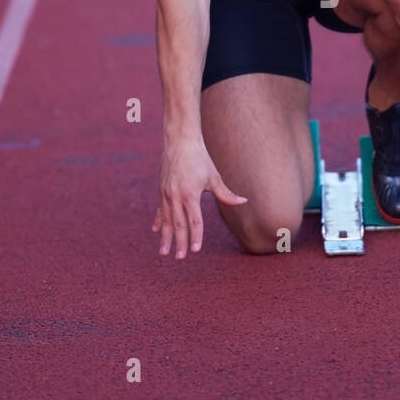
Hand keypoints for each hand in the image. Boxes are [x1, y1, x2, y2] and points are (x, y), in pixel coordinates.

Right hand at [152, 137, 246, 257]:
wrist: (180, 141)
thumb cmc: (200, 158)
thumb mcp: (214, 177)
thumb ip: (226, 194)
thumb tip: (243, 201)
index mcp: (190, 195)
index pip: (194, 222)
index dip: (196, 237)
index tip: (196, 250)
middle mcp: (176, 196)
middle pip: (179, 225)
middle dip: (179, 243)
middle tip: (180, 258)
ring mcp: (166, 194)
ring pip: (167, 220)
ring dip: (166, 237)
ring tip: (164, 252)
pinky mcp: (161, 190)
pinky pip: (160, 210)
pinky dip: (159, 221)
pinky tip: (155, 232)